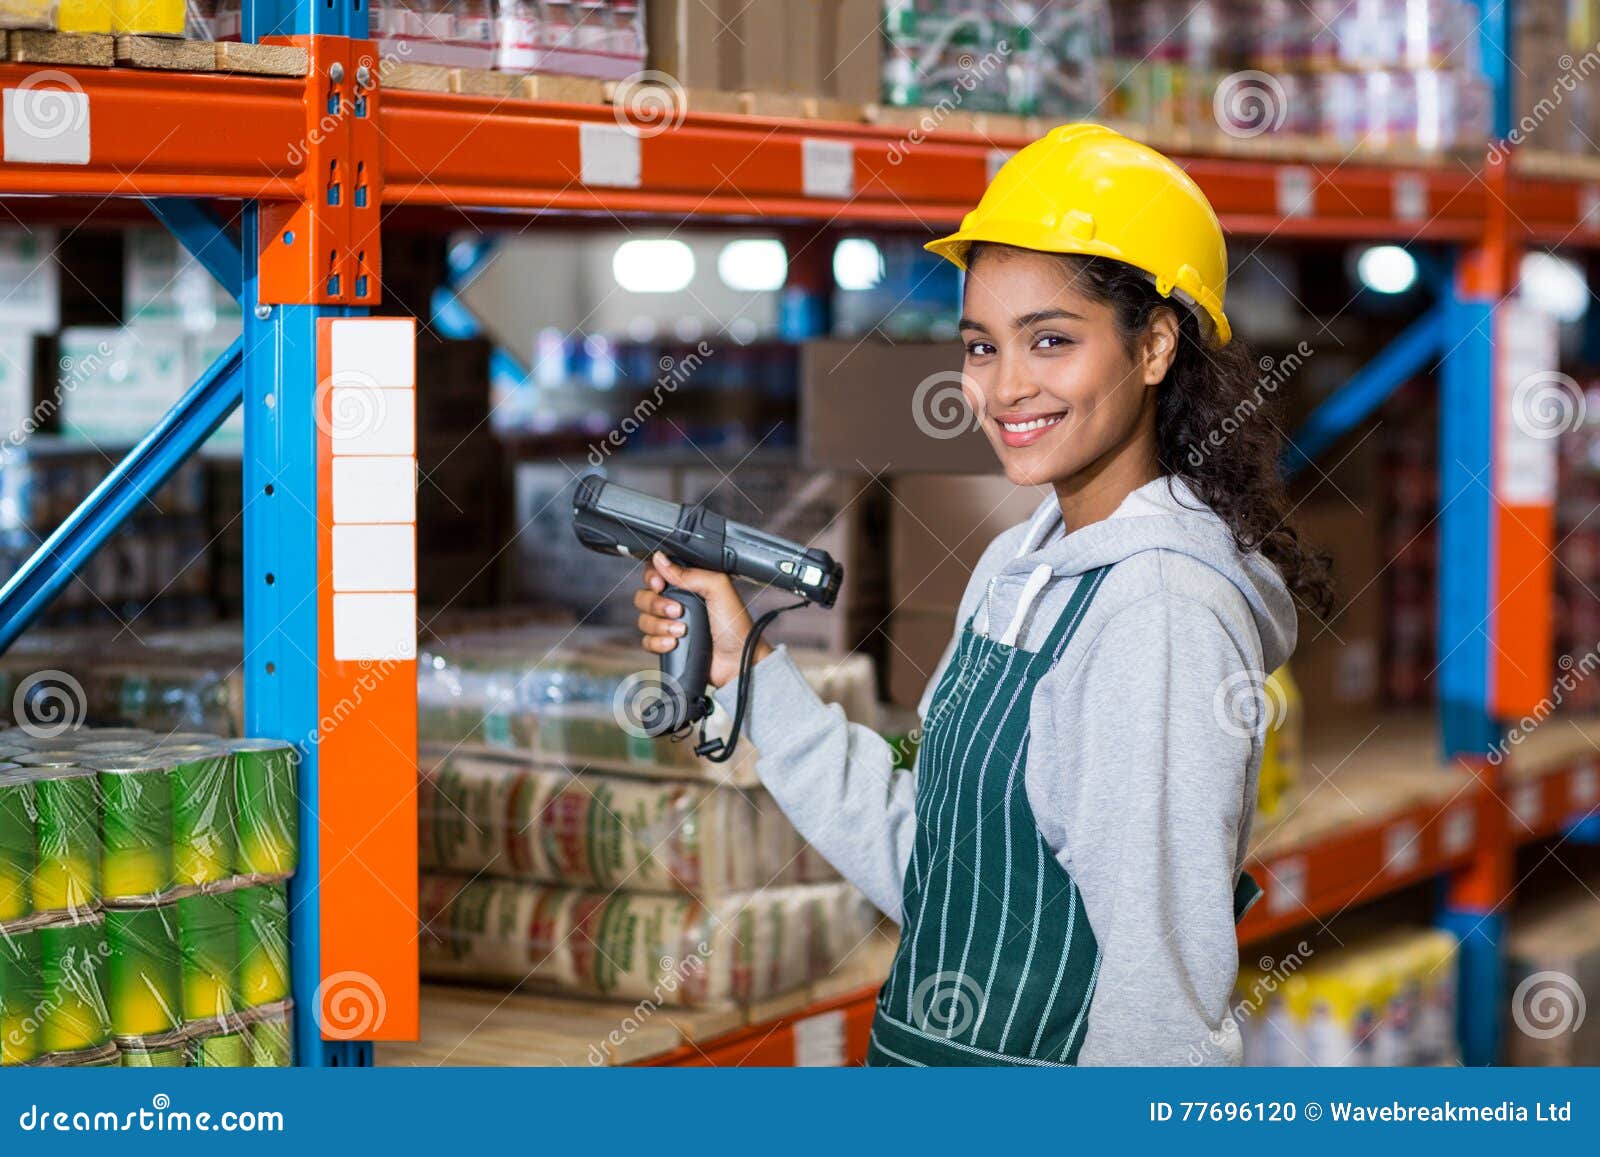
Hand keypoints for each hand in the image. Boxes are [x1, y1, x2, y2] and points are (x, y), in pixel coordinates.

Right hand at [634, 552, 772, 688]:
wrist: (736, 661)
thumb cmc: (735, 626)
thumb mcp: (718, 588)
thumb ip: (690, 573)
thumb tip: (661, 559)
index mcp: (689, 584)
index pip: (657, 573)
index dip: (652, 577)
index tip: (659, 584)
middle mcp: (677, 602)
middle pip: (645, 596)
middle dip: (656, 604)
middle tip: (677, 611)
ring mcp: (671, 624)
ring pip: (644, 619)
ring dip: (660, 625)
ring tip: (681, 630)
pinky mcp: (667, 644)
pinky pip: (647, 641)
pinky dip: (657, 642)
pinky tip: (674, 643)